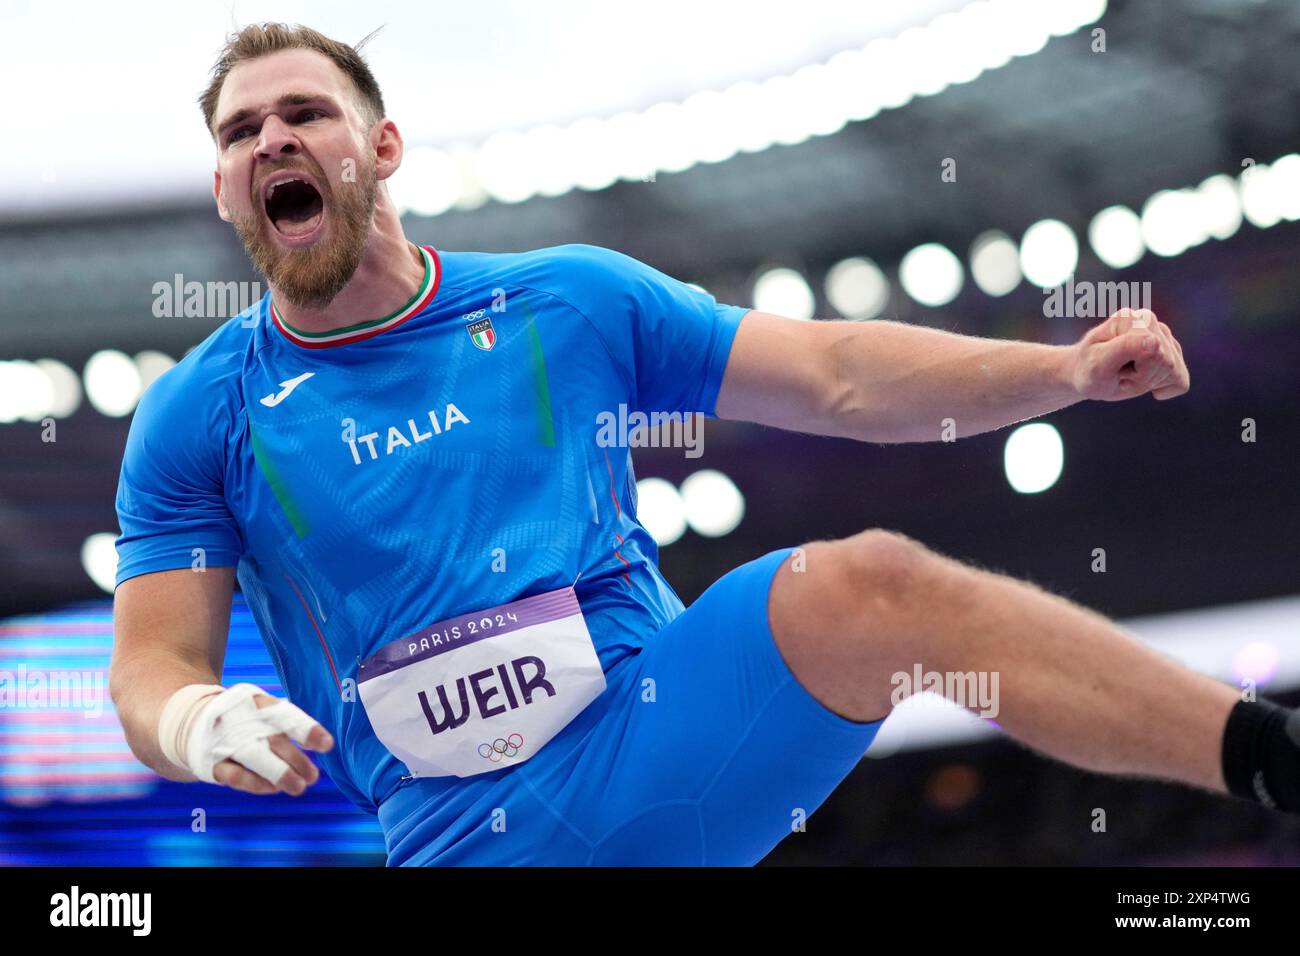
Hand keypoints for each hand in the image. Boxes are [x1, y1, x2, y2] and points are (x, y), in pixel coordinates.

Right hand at [187, 685, 333, 795]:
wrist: (193, 720)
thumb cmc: (243, 717)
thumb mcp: (262, 710)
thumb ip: (288, 725)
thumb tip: (322, 745)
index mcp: (256, 702)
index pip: (286, 714)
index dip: (307, 729)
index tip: (327, 745)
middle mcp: (240, 719)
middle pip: (272, 739)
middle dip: (296, 759)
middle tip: (314, 776)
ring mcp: (224, 740)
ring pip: (255, 758)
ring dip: (279, 774)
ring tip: (299, 787)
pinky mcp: (211, 761)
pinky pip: (235, 775)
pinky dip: (256, 783)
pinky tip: (273, 789)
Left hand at [1069, 308, 1189, 401]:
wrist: (1086, 375)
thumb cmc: (1088, 370)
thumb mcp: (1098, 364)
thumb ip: (1125, 349)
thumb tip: (1155, 341)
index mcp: (1129, 319)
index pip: (1154, 353)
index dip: (1137, 373)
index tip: (1115, 371)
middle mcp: (1148, 319)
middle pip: (1166, 362)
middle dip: (1143, 378)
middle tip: (1120, 375)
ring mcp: (1162, 334)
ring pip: (1175, 371)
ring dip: (1150, 382)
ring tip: (1127, 375)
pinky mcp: (1172, 349)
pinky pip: (1181, 380)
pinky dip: (1163, 387)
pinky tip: (1143, 379)